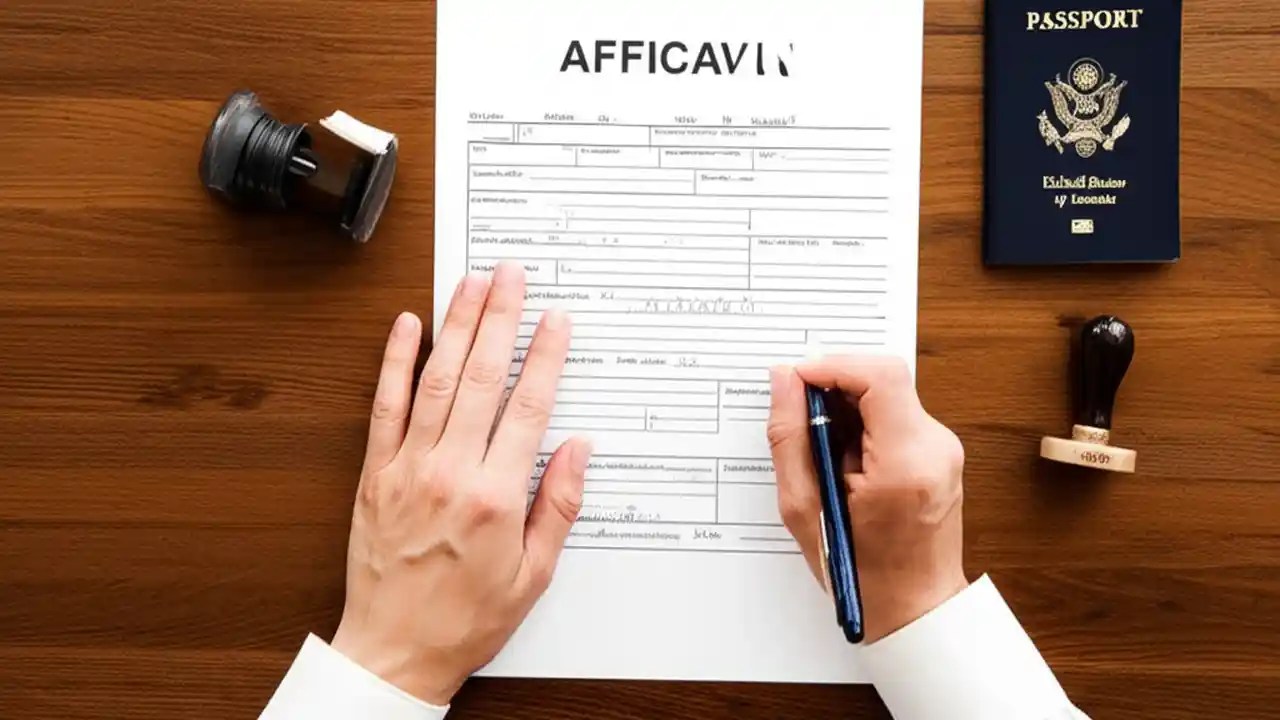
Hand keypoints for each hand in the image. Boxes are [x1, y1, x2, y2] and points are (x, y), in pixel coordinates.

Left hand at [331, 262, 590, 704]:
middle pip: (482, 378)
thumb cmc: (465, 619)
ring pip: (435, 380)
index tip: (555, 320)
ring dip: (455, 327)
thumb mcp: (533, 575)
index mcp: (496, 496)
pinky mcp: (374, 474)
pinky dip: (393, 362)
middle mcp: (450, 472)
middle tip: (511, 276)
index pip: (528, 407)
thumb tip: (576, 450)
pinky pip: (384, 406)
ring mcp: (407, 468)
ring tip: (469, 285)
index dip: (545, 355)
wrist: (395, 650)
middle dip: (500, 319)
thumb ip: (558, 507)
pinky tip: (405, 326)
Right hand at [767, 356, 967, 643]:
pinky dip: (864, 422)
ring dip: (848, 406)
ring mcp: (944, 448)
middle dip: (836, 384)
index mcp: (905, 462)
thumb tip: (784, 381)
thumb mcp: (805, 508)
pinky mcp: (941, 451)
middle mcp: (935, 447)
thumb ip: (791, 437)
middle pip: (884, 378)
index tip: (797, 378)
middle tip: (802, 416)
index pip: (879, 377)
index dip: (833, 365)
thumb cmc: (860, 571)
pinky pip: (897, 414)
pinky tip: (844, 460)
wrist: (915, 606)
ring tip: (824, 451)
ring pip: (888, 393)